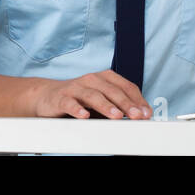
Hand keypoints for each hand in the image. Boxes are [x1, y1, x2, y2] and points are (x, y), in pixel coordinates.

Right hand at [33, 70, 151, 119]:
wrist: (48, 95)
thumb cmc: (80, 99)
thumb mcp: (102, 100)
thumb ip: (119, 105)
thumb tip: (142, 116)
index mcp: (104, 78)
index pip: (125, 86)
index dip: (137, 100)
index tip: (146, 113)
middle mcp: (91, 79)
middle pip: (112, 91)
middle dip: (126, 104)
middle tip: (137, 116)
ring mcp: (76, 88)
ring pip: (93, 95)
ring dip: (106, 106)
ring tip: (117, 116)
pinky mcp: (61, 97)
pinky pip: (70, 103)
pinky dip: (77, 109)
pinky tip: (84, 116)